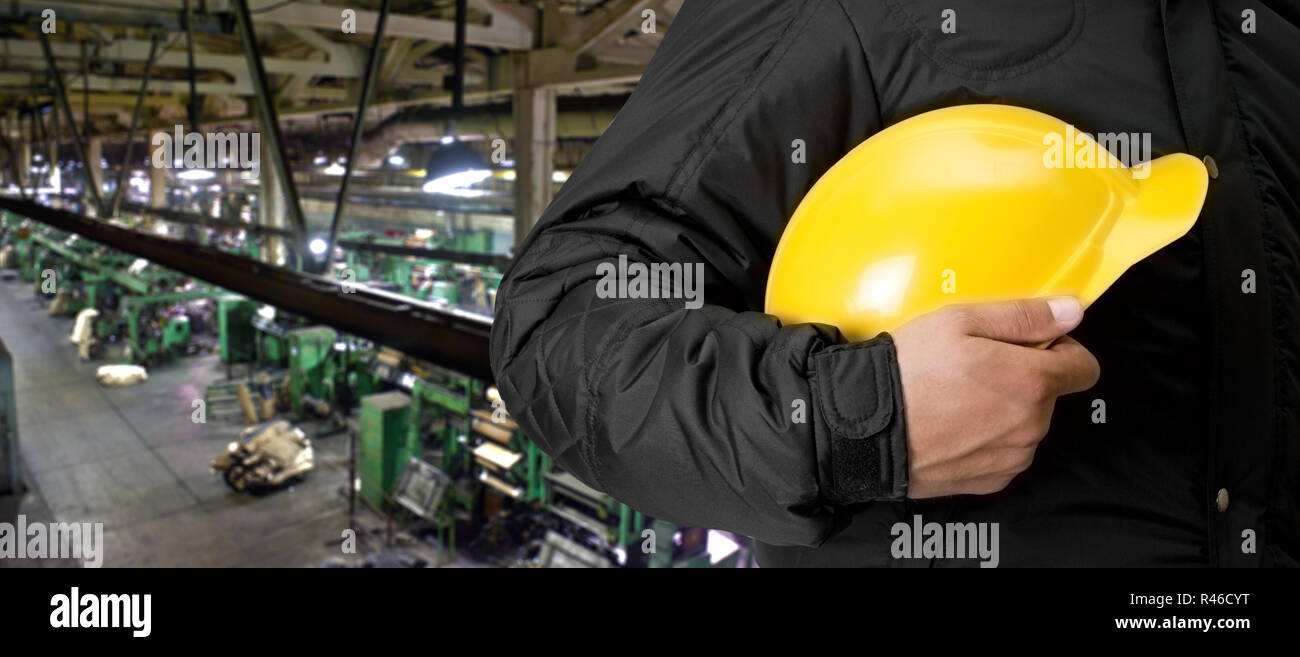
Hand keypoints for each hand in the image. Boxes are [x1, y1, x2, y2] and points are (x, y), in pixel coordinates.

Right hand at [891, 297, 1099, 497]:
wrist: (864, 430)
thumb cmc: (908, 371)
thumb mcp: (960, 322)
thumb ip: (1024, 316)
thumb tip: (1072, 312)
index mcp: (1032, 381)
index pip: (1084, 367)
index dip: (1059, 349)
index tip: (1026, 346)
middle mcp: (1032, 425)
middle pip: (1049, 396)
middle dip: (1022, 379)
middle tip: (973, 369)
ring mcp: (1012, 457)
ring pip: (1026, 426)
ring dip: (1004, 412)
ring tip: (956, 400)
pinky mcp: (990, 481)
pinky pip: (1004, 453)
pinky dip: (986, 440)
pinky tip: (952, 427)